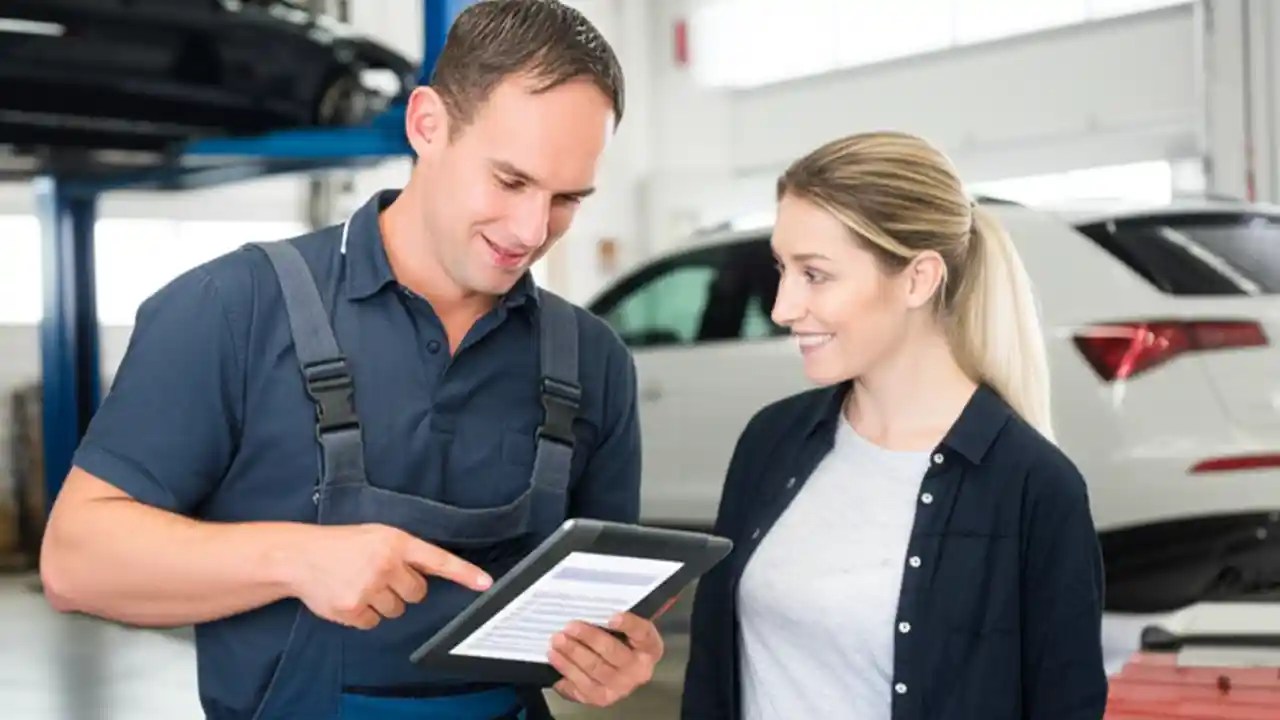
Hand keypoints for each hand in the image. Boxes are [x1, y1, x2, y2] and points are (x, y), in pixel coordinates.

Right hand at [285, 523, 491, 629]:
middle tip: (380, 576)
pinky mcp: (353, 609)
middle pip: (418, 593)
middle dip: (403, 589)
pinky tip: (350, 596)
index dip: (464, 573)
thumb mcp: (378, 536)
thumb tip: (429, 573)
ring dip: (383, 602)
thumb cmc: (342, 545)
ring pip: (397, 610)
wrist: (301, 556)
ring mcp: (369, 588)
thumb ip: (404, 552)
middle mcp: (386, 564)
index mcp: (396, 542)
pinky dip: (364, 615)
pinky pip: (374, 623)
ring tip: (361, 583)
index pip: (438, 559)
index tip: (485, 583)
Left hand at [548, 611, 665, 706]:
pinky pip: (581, 686)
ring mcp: (621, 687)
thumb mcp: (625, 627)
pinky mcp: (601, 698)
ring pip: (594, 669)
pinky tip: (556, 658)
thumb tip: (594, 600)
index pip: (643, 632)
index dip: (629, 625)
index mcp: (650, 647)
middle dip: (589, 638)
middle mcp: (639, 670)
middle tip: (570, 626)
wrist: (619, 672)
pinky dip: (566, 670)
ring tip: (557, 641)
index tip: (613, 617)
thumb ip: (615, 616)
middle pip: (613, 652)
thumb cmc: (620, 641)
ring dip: (573, 654)